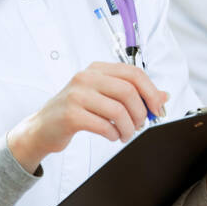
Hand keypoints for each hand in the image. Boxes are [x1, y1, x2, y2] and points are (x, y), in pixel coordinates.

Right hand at [8, 62, 168, 171]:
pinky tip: (112, 136)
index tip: (159, 109)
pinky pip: (104, 125)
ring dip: (128, 127)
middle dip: (141, 112)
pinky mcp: (71, 115)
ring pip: (118, 110)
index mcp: (97, 69)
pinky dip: (114, 134)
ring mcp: (76, 95)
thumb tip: (164, 96)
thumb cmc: (75, 111)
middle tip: (140, 125)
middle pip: (128, 91)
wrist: (42, 128)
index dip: (151, 92)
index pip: (133, 73)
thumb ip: (132, 94)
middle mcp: (86, 77)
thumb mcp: (103, 97)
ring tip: (126, 134)